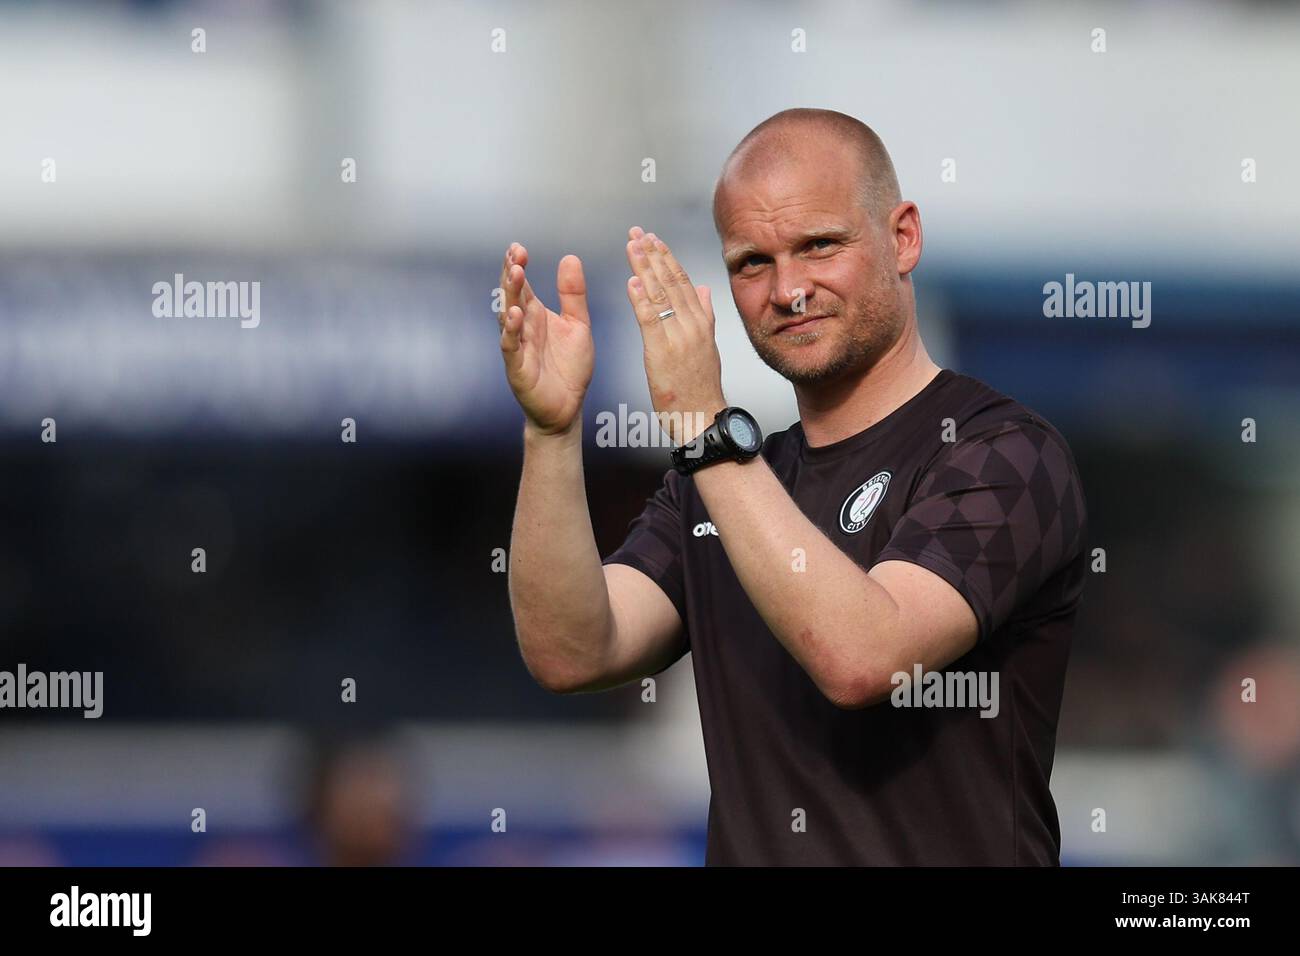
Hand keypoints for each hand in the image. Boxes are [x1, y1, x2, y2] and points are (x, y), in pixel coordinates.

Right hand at [497, 243, 594, 435]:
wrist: (568, 407)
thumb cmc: (570, 367)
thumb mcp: (578, 325)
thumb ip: (573, 294)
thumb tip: (570, 257)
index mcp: (535, 314)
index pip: (523, 285)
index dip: (518, 265)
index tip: (519, 247)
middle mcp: (522, 327)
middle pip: (512, 295)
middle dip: (511, 273)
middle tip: (515, 253)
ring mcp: (517, 346)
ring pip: (507, 316)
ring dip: (510, 295)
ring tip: (515, 273)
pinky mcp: (517, 368)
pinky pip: (510, 347)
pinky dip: (510, 331)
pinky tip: (514, 314)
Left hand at [624, 226, 726, 444]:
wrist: (703, 416)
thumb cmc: (700, 387)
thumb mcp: (708, 346)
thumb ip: (705, 315)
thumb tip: (703, 288)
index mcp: (701, 322)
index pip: (683, 281)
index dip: (667, 257)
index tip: (654, 238)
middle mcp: (692, 324)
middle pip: (671, 281)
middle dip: (653, 254)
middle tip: (637, 232)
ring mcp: (678, 337)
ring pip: (661, 294)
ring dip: (645, 267)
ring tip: (632, 245)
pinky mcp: (662, 352)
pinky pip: (651, 320)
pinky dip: (641, 298)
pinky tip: (632, 281)